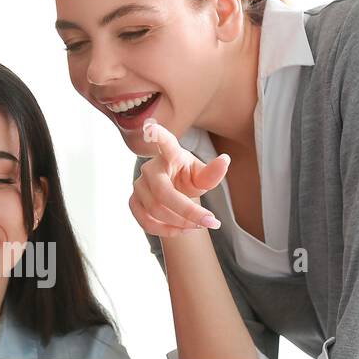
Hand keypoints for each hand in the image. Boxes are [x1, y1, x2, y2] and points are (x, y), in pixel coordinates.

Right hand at [129, 117, 228, 237]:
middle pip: (163, 193)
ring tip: (197, 225)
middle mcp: (150, 168)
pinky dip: (165, 230)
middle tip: (211, 222)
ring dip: (180, 223)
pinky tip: (180, 230)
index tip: (150, 127)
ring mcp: (138, 185)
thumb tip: (225, 160)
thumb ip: (213, 172)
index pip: (164, 143)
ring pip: (155, 211)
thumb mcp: (202, 175)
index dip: (157, 135)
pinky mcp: (133, 201)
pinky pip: (145, 222)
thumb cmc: (188, 179)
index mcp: (170, 155)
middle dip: (188, 211)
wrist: (173, 192)